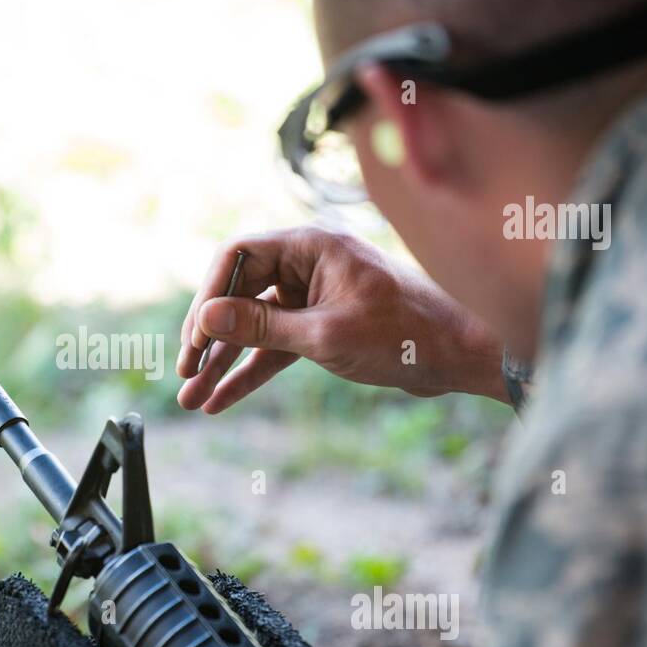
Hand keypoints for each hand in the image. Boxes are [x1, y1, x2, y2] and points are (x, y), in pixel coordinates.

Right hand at [175, 226, 509, 412]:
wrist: (461, 357)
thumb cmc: (405, 334)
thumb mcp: (324, 334)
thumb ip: (262, 326)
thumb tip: (206, 318)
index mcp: (310, 245)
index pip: (237, 257)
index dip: (210, 297)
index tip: (196, 339)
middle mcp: (308, 264)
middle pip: (240, 294)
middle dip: (210, 338)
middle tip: (185, 374)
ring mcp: (314, 296)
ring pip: (255, 327)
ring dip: (224, 363)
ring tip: (191, 399)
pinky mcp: (323, 326)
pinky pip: (276, 347)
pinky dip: (251, 373)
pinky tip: (222, 401)